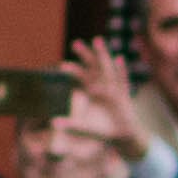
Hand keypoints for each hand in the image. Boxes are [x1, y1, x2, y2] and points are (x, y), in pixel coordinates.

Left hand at [64, 34, 148, 153]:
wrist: (122, 137)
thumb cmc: (102, 131)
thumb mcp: (84, 129)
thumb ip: (71, 125)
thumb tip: (53, 122)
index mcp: (93, 92)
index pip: (82, 77)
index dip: (73, 70)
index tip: (62, 66)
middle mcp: (103, 87)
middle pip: (93, 67)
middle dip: (86, 55)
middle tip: (75, 44)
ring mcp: (114, 89)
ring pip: (108, 68)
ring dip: (103, 55)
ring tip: (97, 40)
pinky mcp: (124, 96)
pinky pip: (123, 81)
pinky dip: (121, 71)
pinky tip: (119, 59)